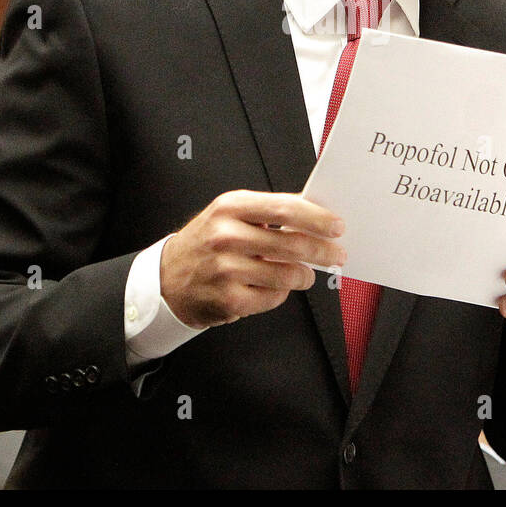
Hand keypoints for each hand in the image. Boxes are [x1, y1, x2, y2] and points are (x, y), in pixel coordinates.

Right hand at [160, 190, 345, 328]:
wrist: (168, 278)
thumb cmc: (207, 242)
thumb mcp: (230, 214)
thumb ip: (269, 212)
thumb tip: (315, 215)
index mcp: (230, 207)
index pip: (285, 208)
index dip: (316, 218)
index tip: (337, 226)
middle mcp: (226, 236)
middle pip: (292, 243)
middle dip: (323, 251)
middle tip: (337, 254)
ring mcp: (226, 269)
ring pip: (288, 274)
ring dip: (305, 275)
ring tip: (306, 274)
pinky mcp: (229, 299)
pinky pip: (274, 297)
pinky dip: (281, 292)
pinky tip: (273, 286)